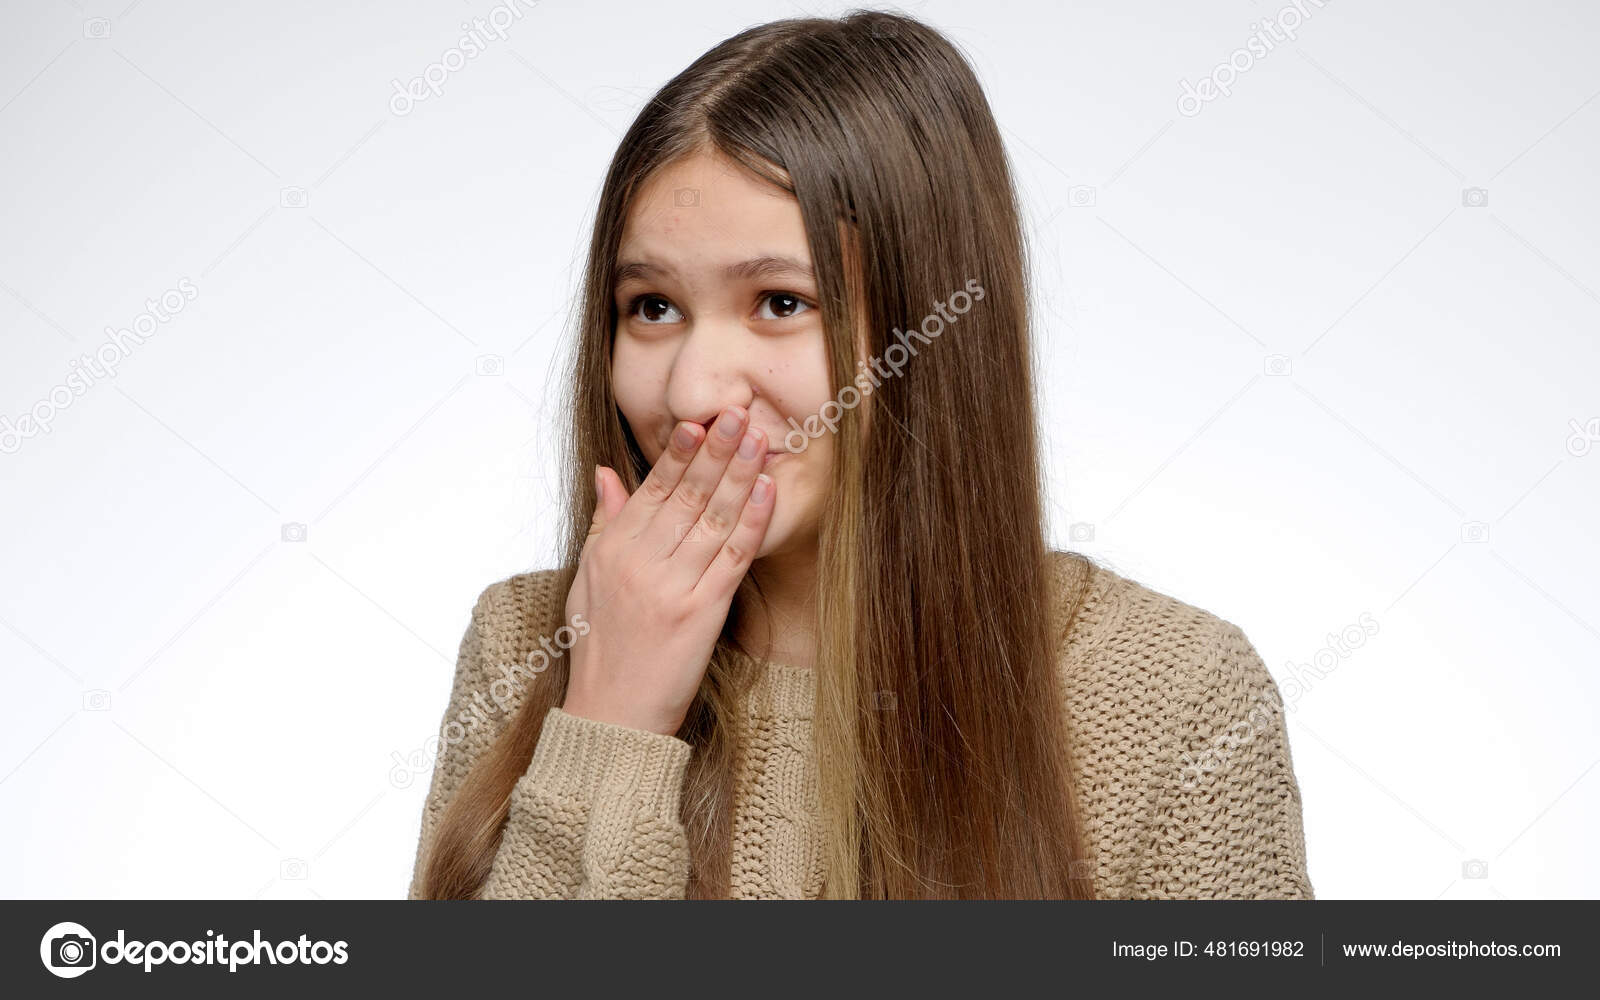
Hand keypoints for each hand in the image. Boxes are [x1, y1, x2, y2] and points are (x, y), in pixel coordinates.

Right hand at [560, 405, 776, 735]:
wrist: (612, 714)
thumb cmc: (600, 648)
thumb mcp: (587, 580)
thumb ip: (603, 522)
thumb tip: (607, 472)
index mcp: (613, 551)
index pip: (652, 489)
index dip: (679, 453)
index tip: (699, 419)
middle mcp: (642, 563)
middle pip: (687, 495)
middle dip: (715, 450)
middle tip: (739, 413)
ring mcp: (673, 587)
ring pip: (713, 518)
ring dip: (740, 474)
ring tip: (760, 440)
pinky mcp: (702, 613)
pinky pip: (733, 557)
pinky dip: (752, 520)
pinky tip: (767, 491)